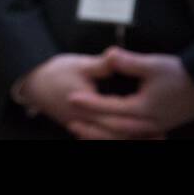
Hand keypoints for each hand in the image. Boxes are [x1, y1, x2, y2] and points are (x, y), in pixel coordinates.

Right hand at [18, 53, 154, 137]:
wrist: (32, 84)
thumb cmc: (54, 73)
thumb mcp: (79, 64)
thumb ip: (101, 64)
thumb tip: (117, 55)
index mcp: (89, 107)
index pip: (117, 118)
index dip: (137, 122)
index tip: (156, 122)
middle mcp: (87, 122)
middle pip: (116, 134)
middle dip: (138, 136)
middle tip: (161, 136)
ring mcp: (83, 127)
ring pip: (109, 138)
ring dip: (129, 139)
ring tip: (151, 138)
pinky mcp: (81, 127)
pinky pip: (101, 137)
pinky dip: (115, 138)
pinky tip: (128, 136)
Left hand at [64, 47, 193, 137]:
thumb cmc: (180, 73)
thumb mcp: (153, 64)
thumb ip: (129, 62)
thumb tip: (109, 54)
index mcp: (144, 108)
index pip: (110, 108)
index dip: (89, 103)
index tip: (70, 98)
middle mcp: (148, 122)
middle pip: (113, 128)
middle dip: (91, 125)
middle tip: (70, 121)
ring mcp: (154, 126)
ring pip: (122, 135)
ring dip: (102, 134)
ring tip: (83, 130)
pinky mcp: (158, 125)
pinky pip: (133, 135)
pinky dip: (117, 135)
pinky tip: (107, 130)